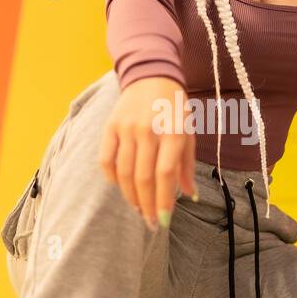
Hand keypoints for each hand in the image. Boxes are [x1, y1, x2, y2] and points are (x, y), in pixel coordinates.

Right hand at [99, 76, 196, 230]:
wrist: (151, 75)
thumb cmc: (175, 108)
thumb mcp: (188, 132)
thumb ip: (187, 166)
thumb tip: (190, 195)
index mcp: (173, 132)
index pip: (165, 174)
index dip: (164, 200)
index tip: (164, 221)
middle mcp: (148, 130)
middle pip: (144, 178)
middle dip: (147, 205)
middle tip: (151, 222)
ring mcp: (127, 128)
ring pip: (125, 172)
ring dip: (131, 196)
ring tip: (139, 209)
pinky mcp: (110, 126)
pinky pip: (106, 159)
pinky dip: (112, 177)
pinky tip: (121, 186)